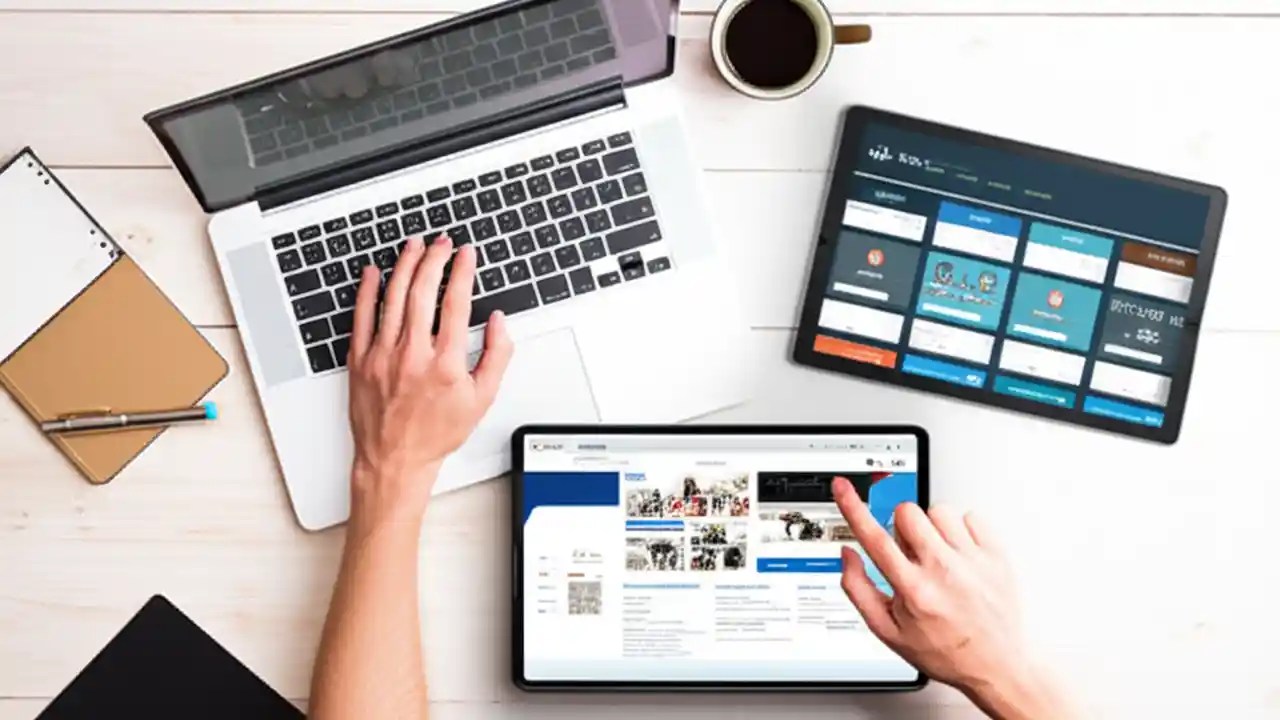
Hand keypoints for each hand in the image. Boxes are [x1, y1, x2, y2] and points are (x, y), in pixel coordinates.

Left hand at [346, 235, 512, 528]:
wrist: (395, 458)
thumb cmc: (437, 432)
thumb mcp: (482, 399)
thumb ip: (497, 356)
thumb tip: (499, 321)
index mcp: (445, 363)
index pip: (455, 303)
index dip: (462, 272)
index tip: (466, 255)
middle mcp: (413, 355)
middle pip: (423, 292)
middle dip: (434, 259)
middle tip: (441, 243)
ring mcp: (383, 356)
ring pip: (393, 297)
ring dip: (404, 265)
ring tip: (413, 246)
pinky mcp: (360, 360)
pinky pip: (361, 317)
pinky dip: (367, 291)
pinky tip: (374, 273)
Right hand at [831, 478, 1077, 719]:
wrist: (996, 665)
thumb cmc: (943, 651)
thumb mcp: (889, 632)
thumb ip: (859, 590)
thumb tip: (847, 555)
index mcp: (913, 590)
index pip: (875, 538)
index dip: (853, 507)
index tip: (843, 487)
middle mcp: (943, 571)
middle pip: (907, 512)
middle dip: (901, 527)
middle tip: (910, 552)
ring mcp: (972, 561)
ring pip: (939, 510)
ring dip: (932, 527)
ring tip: (938, 554)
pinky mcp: (996, 555)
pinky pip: (971, 516)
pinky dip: (962, 530)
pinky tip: (960, 554)